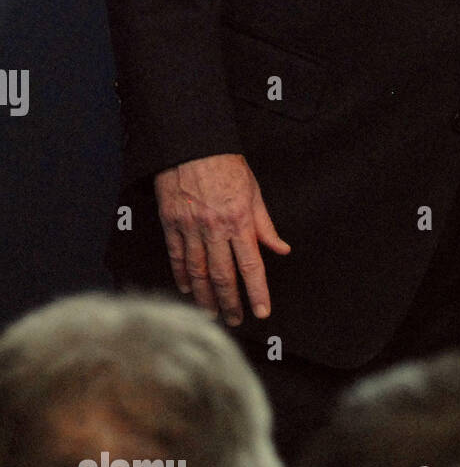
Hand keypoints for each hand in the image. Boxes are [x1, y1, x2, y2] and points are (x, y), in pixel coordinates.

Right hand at [154, 153, 289, 325]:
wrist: (191, 145)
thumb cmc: (225, 165)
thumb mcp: (254, 191)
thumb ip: (265, 224)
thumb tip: (281, 248)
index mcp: (240, 221)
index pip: (252, 265)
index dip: (257, 292)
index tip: (262, 311)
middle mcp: (215, 229)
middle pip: (223, 276)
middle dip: (230, 302)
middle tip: (235, 320)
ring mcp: (190, 228)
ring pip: (198, 272)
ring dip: (205, 297)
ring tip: (212, 314)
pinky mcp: (171, 224)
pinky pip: (177, 257)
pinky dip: (181, 277)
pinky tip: (187, 290)